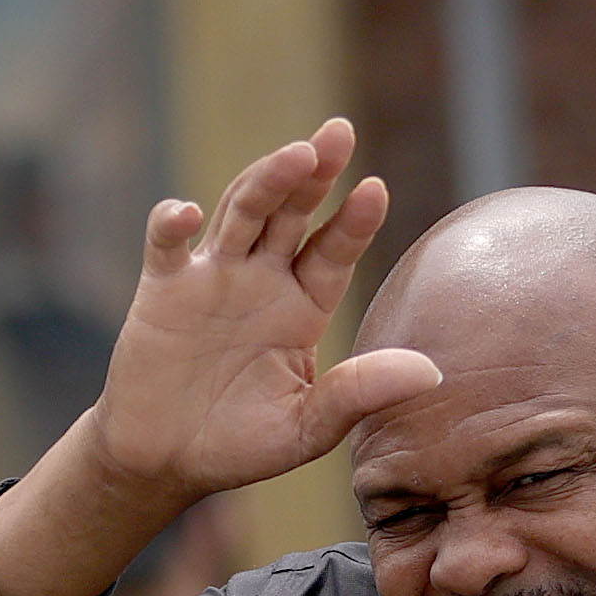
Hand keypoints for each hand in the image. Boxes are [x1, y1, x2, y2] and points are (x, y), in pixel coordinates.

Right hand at [88, 117, 437, 506]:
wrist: (165, 462)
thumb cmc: (238, 444)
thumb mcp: (308, 427)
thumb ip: (360, 393)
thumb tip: (432, 373)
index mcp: (303, 305)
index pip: (334, 251)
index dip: (353, 222)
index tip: (374, 191)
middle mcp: (261, 278)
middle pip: (292, 211)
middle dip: (315, 173)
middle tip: (340, 133)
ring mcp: (212, 276)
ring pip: (241, 211)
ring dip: (265, 180)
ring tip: (296, 156)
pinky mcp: (163, 288)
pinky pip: (167, 245)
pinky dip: (172, 223)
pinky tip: (187, 214)